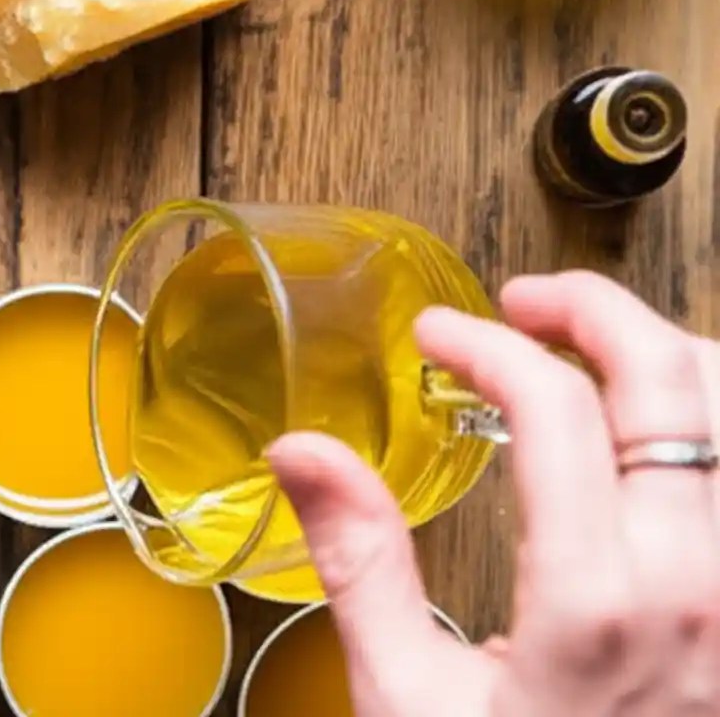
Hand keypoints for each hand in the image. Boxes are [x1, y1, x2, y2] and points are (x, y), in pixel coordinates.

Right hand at [270, 271, 719, 715]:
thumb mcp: (405, 693)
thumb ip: (357, 559)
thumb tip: (302, 452)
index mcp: (593, 602)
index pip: (555, 407)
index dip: (485, 344)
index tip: (438, 338)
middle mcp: (696, 588)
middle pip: (673, 378)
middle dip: (592, 308)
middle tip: (525, 303)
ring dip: (669, 354)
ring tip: (596, 351)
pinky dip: (714, 419)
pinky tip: (663, 427)